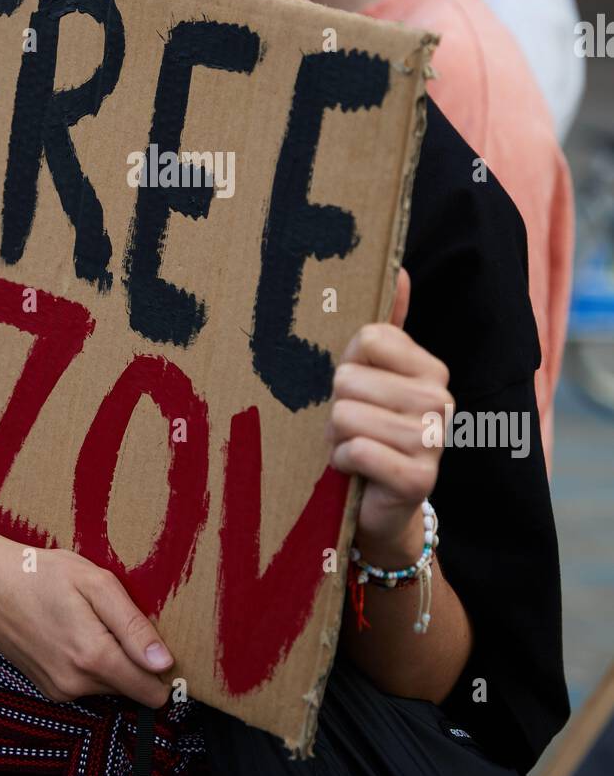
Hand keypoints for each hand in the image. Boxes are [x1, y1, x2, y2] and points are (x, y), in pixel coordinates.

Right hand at [0, 529, 173, 707]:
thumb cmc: (42, 574)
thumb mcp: (96, 584)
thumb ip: (132, 626)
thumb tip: (163, 663)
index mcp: (93, 657)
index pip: (149, 690)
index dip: (163, 671)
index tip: (163, 647)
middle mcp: (76, 683)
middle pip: (130, 687)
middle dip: (134, 660)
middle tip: (117, 620)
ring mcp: (59, 689)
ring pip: (108, 685)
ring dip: (110, 659)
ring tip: (91, 621)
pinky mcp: (47, 688)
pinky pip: (85, 683)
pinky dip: (88, 663)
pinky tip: (74, 631)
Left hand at [329, 268, 452, 564]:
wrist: (379, 506)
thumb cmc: (368, 432)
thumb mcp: (371, 378)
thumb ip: (384, 329)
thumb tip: (400, 268)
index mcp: (429, 368)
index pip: (367, 338)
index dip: (346, 365)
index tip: (355, 389)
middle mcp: (440, 400)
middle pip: (349, 378)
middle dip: (335, 407)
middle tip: (349, 428)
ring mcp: (434, 441)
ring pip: (348, 415)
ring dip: (336, 438)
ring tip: (351, 448)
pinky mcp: (418, 479)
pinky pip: (357, 451)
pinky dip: (343, 463)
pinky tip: (356, 471)